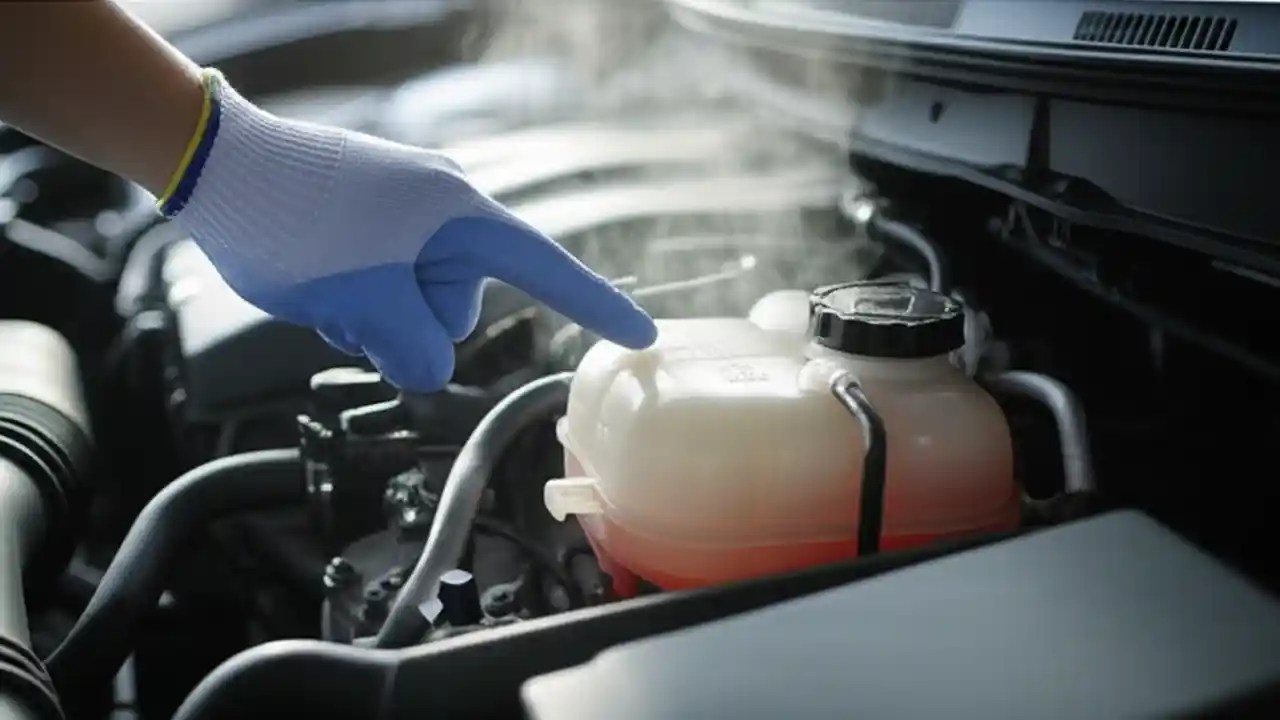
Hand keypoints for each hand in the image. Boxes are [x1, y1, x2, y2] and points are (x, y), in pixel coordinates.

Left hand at [166, 72, 654, 390]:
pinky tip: (320, 289)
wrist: (215, 168)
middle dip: (414, 324)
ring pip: (418, 307)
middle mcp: (440, 210)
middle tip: (357, 307)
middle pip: (462, 306)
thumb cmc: (292, 220)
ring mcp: (403, 218)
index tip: (640, 334)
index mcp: (456, 213)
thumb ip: (414, 351)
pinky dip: (361, 303)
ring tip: (331, 295)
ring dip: (379, 319)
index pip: (544, 267)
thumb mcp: (362, 301)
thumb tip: (426, 372)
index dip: (596, 305)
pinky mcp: (370, 227)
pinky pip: (388, 287)